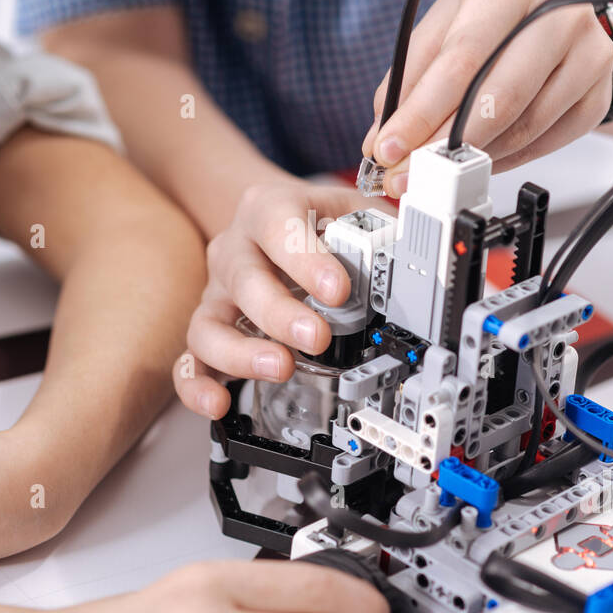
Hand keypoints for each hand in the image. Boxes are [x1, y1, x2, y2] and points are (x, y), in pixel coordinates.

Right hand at [174, 180, 379, 417]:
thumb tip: (422, 253)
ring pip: (209, 324)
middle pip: (244, 280)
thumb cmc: (315, 220)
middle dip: (280, 313)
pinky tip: (217, 403)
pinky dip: (197, 385)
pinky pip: (190, 359)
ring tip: (279, 368)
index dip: (307, 259)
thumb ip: (382, 229)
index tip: (338, 289)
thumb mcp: (353, 209)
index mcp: (269, 209)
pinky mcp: (208, 329)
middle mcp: (235, 249)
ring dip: (240, 352)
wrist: (270, 218)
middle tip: (316, 338)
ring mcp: (217, 292)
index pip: (281, 227)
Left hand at [363, 0, 612, 194]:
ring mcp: (590, 53)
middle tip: (412, 173)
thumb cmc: (490, 20)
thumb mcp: (442, 30)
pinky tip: (485, 154)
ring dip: (476, 155)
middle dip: (446, 145)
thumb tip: (382, 141)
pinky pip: (548, 142)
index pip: (461, 59)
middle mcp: (559, 11)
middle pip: (499, 97)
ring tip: (443, 165)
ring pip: (524, 126)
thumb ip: (407, 83)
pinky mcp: (600, 93)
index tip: (388, 150)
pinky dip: (509, 158)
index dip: (421, 112)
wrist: (553, 13)